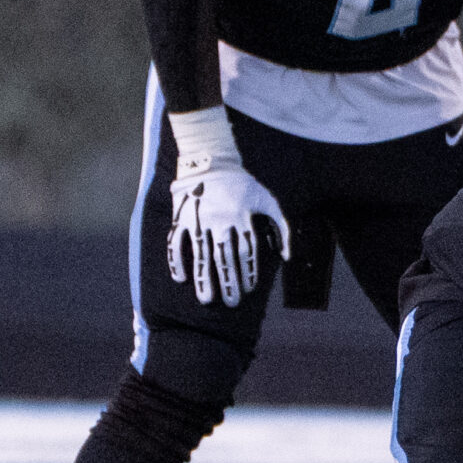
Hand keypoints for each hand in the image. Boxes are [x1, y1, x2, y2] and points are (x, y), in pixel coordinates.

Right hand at [167, 167, 289, 307]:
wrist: (212, 160)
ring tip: (206, 300)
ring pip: (201, 255)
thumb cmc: (243, 184)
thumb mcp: (267, 200)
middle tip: (231, 302)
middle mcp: (219, 220)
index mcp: (241, 216)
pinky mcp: (181, 216)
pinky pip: (176, 242)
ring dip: (204, 279)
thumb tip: (287, 257)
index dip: (248, 272)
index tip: (249, 289)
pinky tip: (180, 279)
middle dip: (229, 282)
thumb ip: (281, 227)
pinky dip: (176, 260)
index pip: (246, 252)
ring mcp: (198, 219)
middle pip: (225, 257)